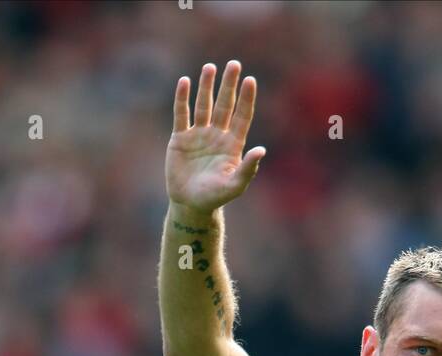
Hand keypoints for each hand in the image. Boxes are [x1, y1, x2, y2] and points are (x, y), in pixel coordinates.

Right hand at [167, 62, 265, 214]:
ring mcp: (198, 135)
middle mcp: (217, 136)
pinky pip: (181, 114)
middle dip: (229, 85)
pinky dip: (182, 99)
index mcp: (232, 145)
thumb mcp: (234, 185)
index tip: (250, 80)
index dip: (246, 99)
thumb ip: (248, 168)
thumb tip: (262, 150)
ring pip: (203, 106)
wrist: (190, 205)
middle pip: (224, 105)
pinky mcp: (180, 139)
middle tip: (234, 64)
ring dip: (206, 87)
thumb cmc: (215, 198)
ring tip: (210, 67)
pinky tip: (185, 82)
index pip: (241, 116)